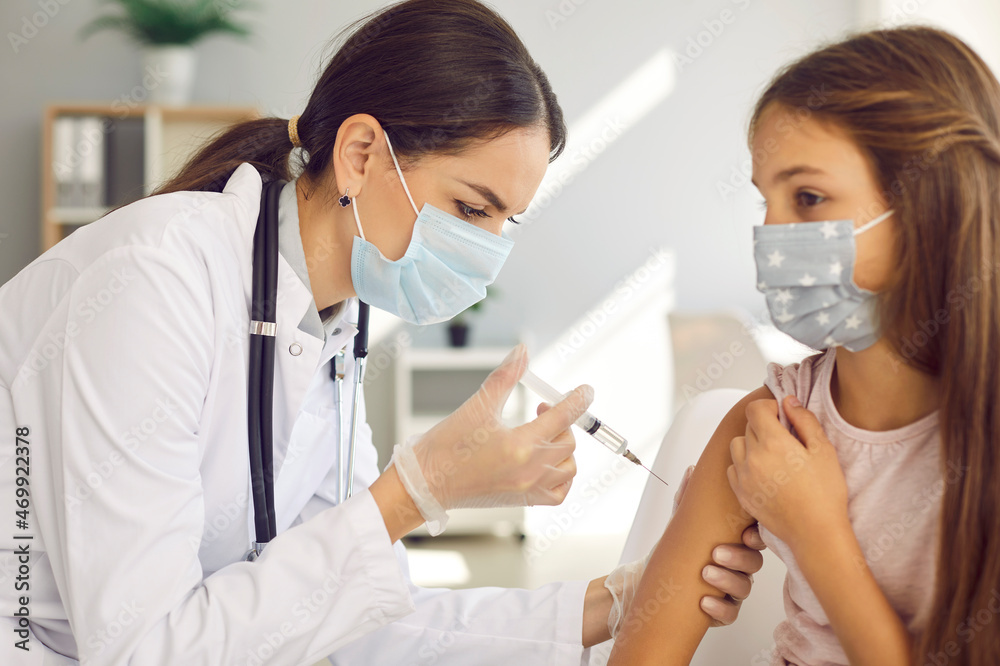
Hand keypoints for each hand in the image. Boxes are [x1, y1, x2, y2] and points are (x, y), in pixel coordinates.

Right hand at [389, 344, 592, 533]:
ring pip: (568, 466)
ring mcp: (529, 488)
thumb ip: (505, 376)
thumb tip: (522, 351)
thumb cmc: (446, 447)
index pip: (564, 416)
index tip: (585, 391)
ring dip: (563, 447)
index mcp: (520, 444)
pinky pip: (559, 492)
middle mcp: (529, 470)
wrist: (427, 482)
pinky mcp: (523, 501)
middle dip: (561, 420)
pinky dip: (561, 475)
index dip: (578, 399)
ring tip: (542, 435)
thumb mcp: (476, 406)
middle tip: (541, 409)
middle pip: (567, 440)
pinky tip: (547, 461)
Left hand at [605, 467, 766, 636]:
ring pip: (743, 588)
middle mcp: (739, 567)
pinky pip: (730, 613)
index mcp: (735, 543)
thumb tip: (692, 470)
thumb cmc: (677, 548)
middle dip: (738, 558)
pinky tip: (704, 601)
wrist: (656, 580)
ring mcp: (732, 590)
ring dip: (727, 580)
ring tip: (706, 572)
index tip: (746, 533)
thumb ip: (688, 497)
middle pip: (753, 563)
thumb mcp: (680, 521)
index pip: (755, 538)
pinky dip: (719, 608)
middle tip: (717, 553)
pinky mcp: (723, 610)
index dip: (756, 537)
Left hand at [727, 395, 849, 551]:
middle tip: (785, 440)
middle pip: (748, 427)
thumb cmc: (824, 493)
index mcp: (773, 443)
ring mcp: (744, 476)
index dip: (768, 407)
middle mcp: (752, 457)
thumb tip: (789, 402)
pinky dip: (744, 465)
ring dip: (751, 444)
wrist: (816, 532)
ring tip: (773, 456)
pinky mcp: (741, 493)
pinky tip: (764, 473)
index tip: (781, 415)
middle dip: (764, 426)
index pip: (754, 409)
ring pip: (737, 446)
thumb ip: (804, 420)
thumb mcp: (823, 450)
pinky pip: (733, 468)